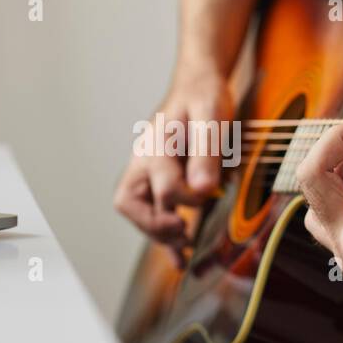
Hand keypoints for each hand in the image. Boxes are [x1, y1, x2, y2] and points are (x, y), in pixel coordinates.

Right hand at [113, 72, 232, 266]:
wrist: (197, 85)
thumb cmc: (203, 97)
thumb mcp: (211, 117)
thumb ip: (206, 152)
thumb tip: (204, 189)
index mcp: (156, 145)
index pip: (164, 185)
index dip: (188, 198)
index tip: (211, 194)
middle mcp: (144, 161)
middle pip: (130, 204)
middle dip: (155, 225)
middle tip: (184, 233)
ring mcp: (146, 172)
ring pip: (138, 212)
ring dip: (158, 235)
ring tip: (183, 256)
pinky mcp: (157, 180)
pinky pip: (151, 211)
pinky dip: (163, 234)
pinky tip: (180, 255)